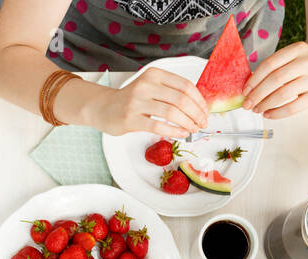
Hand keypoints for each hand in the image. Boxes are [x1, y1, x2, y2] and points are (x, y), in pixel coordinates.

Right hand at [86, 68, 207, 137]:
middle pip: (181, 99)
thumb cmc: (130, 100)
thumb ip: (170, 92)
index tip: (205, 111)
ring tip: (193, 129)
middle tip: (202, 123)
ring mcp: (137, 102)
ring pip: (172, 113)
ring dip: (187, 123)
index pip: (185, 86)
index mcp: (154, 75)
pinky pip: (158, 126)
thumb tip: (196, 105)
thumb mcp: (150, 87)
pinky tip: (181, 134)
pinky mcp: (131, 119)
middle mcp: (146, 85)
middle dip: (196, 114)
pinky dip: (173, 132)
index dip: (199, 100)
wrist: (103, 108)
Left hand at [241, 42, 307, 118]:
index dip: (254, 79)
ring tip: (256, 110)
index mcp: (299, 49)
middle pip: (275, 79)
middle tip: (247, 104)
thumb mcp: (297, 59)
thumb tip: (250, 88)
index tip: (245, 91)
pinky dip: (276, 113)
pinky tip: (268, 114)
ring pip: (283, 94)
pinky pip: (292, 107)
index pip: (270, 64)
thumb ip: (277, 68)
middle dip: (257, 94)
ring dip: (265, 104)